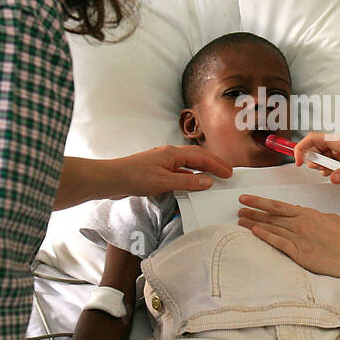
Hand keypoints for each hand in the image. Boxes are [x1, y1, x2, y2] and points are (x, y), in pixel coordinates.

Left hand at [110, 145, 232, 197]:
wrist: (110, 179)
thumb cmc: (133, 177)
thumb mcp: (163, 182)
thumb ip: (187, 183)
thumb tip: (208, 182)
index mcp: (172, 153)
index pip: (200, 157)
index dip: (216, 164)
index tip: (229, 172)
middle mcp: (168, 155)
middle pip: (196, 157)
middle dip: (212, 164)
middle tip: (227, 173)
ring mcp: (161, 163)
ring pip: (187, 166)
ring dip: (201, 171)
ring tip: (213, 179)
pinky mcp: (155, 172)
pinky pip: (178, 173)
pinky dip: (188, 179)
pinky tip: (191, 186)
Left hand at [237, 195, 339, 277]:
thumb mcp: (331, 219)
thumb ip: (313, 216)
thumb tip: (301, 212)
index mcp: (308, 214)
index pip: (278, 205)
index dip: (260, 202)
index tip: (248, 199)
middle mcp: (301, 224)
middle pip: (271, 215)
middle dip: (253, 211)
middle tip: (239, 208)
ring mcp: (300, 238)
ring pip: (272, 227)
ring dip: (254, 223)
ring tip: (240, 219)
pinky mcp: (301, 253)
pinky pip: (279, 242)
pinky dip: (266, 236)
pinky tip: (255, 232)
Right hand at [292, 132, 339, 184]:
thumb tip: (331, 178)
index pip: (313, 139)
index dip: (302, 148)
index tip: (298, 161)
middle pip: (317, 147)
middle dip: (312, 159)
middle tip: (317, 170)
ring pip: (326, 155)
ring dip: (322, 164)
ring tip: (328, 173)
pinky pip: (335, 160)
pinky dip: (332, 168)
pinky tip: (335, 174)